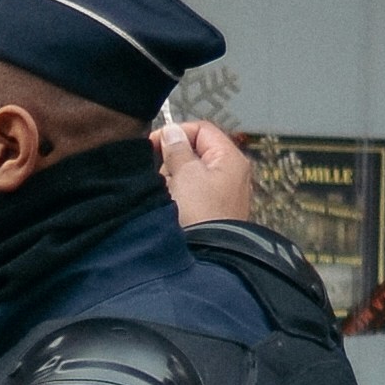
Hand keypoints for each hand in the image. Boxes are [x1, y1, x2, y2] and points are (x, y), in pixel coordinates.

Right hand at [155, 112, 254, 227]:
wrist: (208, 254)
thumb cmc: (201, 215)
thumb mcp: (185, 174)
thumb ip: (176, 149)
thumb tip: (172, 133)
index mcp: (229, 158)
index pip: (201, 129)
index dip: (176, 133)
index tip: (154, 145)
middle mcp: (230, 173)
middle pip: (196, 151)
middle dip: (173, 160)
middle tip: (163, 173)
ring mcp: (222, 192)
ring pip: (191, 172)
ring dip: (174, 179)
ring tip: (168, 194)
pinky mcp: (212, 209)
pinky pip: (192, 192)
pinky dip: (178, 194)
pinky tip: (172, 205)